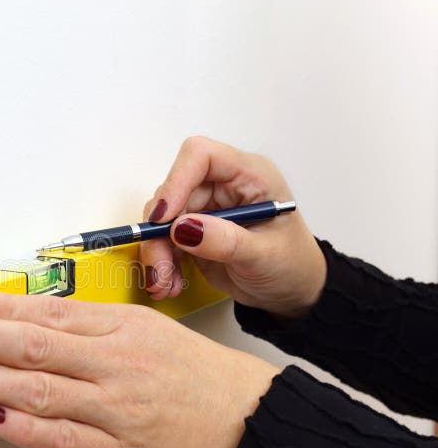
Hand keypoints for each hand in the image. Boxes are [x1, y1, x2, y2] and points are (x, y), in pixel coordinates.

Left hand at [0, 293, 278, 447]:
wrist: (252, 421)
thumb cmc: (200, 375)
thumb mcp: (149, 331)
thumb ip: (94, 327)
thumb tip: (37, 320)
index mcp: (125, 326)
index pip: (53, 311)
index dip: (5, 309)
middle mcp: (118, 362)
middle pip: (38, 346)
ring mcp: (118, 408)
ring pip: (42, 389)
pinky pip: (63, 439)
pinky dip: (22, 429)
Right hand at [141, 136, 325, 318]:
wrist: (292, 291)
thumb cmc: (292, 264)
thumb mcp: (264, 255)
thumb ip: (225, 240)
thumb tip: (182, 228)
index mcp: (248, 176)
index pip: (201, 157)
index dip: (176, 181)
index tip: (163, 218)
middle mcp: (223, 186)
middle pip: (172, 193)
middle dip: (160, 233)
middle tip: (161, 267)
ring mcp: (205, 208)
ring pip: (161, 220)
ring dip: (157, 252)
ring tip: (165, 283)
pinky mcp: (192, 231)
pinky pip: (163, 240)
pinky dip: (162, 263)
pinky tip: (171, 283)